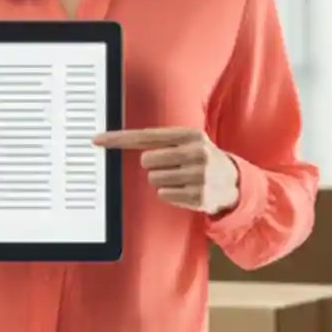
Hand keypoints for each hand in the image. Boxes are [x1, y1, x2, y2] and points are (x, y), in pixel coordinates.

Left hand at [93, 128, 239, 214]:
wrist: (233, 181)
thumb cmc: (204, 159)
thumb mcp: (191, 142)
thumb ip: (163, 141)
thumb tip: (129, 144)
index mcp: (191, 135)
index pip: (146, 136)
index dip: (120, 139)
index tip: (98, 140)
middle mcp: (196, 152)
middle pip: (147, 160)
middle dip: (155, 165)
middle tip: (172, 166)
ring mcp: (198, 175)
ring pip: (154, 179)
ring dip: (163, 181)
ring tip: (183, 178)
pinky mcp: (198, 195)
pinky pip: (164, 195)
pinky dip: (171, 194)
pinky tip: (186, 190)